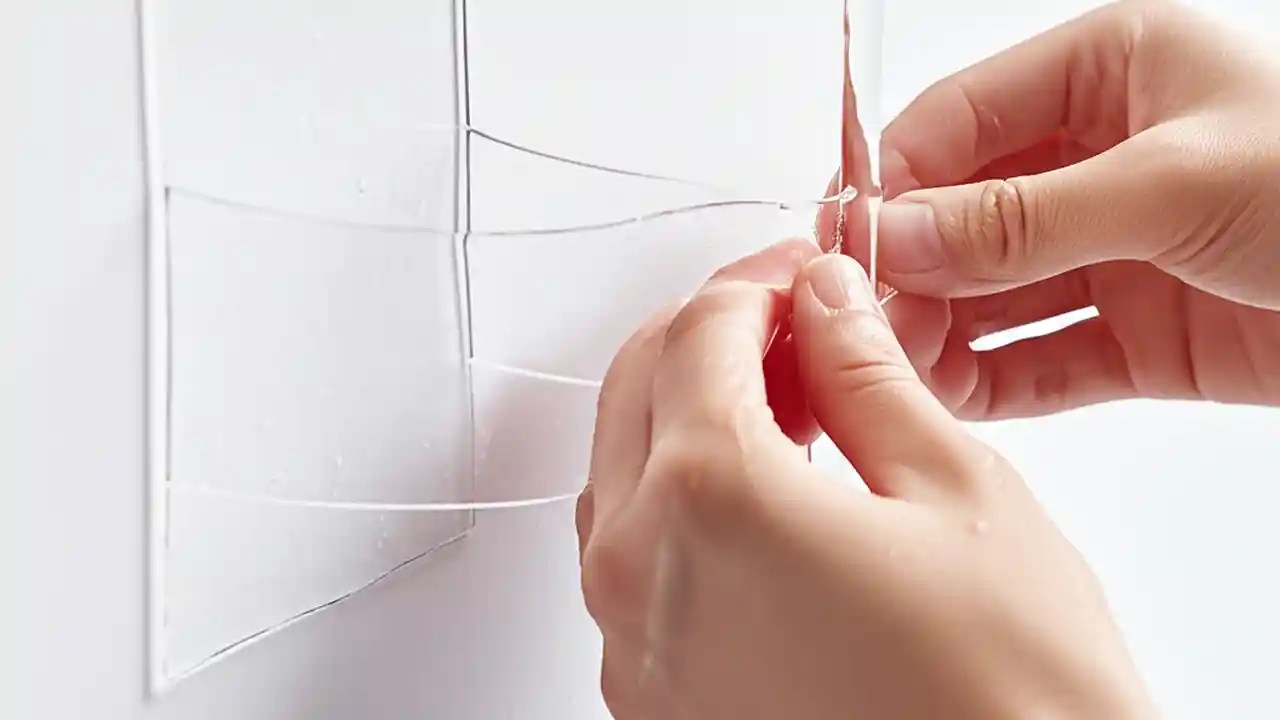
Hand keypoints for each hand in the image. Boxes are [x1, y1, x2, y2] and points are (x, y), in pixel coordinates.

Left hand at [576, 240, 1154, 718]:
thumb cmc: (1011, 701)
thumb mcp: (956, 493)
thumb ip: (868, 376)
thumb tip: (829, 303)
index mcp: (710, 500)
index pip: (702, 332)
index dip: (760, 282)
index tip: (806, 275)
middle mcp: (640, 577)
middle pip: (638, 388)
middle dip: (713, 335)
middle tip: (798, 324)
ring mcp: (634, 648)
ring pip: (623, 471)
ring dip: (689, 412)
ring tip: (789, 403)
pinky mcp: (652, 699)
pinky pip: (633, 559)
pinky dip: (681, 500)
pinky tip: (761, 494)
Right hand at [826, 0, 1279, 418]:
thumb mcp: (1175, 180)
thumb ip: (1025, 217)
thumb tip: (897, 235)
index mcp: (1106, 74)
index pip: (957, 122)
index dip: (896, 182)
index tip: (852, 245)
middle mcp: (1099, 159)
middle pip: (964, 214)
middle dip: (914, 269)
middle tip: (866, 323)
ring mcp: (1115, 250)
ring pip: (995, 293)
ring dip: (943, 331)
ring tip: (895, 370)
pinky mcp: (1138, 334)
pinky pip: (1042, 356)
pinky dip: (994, 380)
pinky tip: (950, 397)